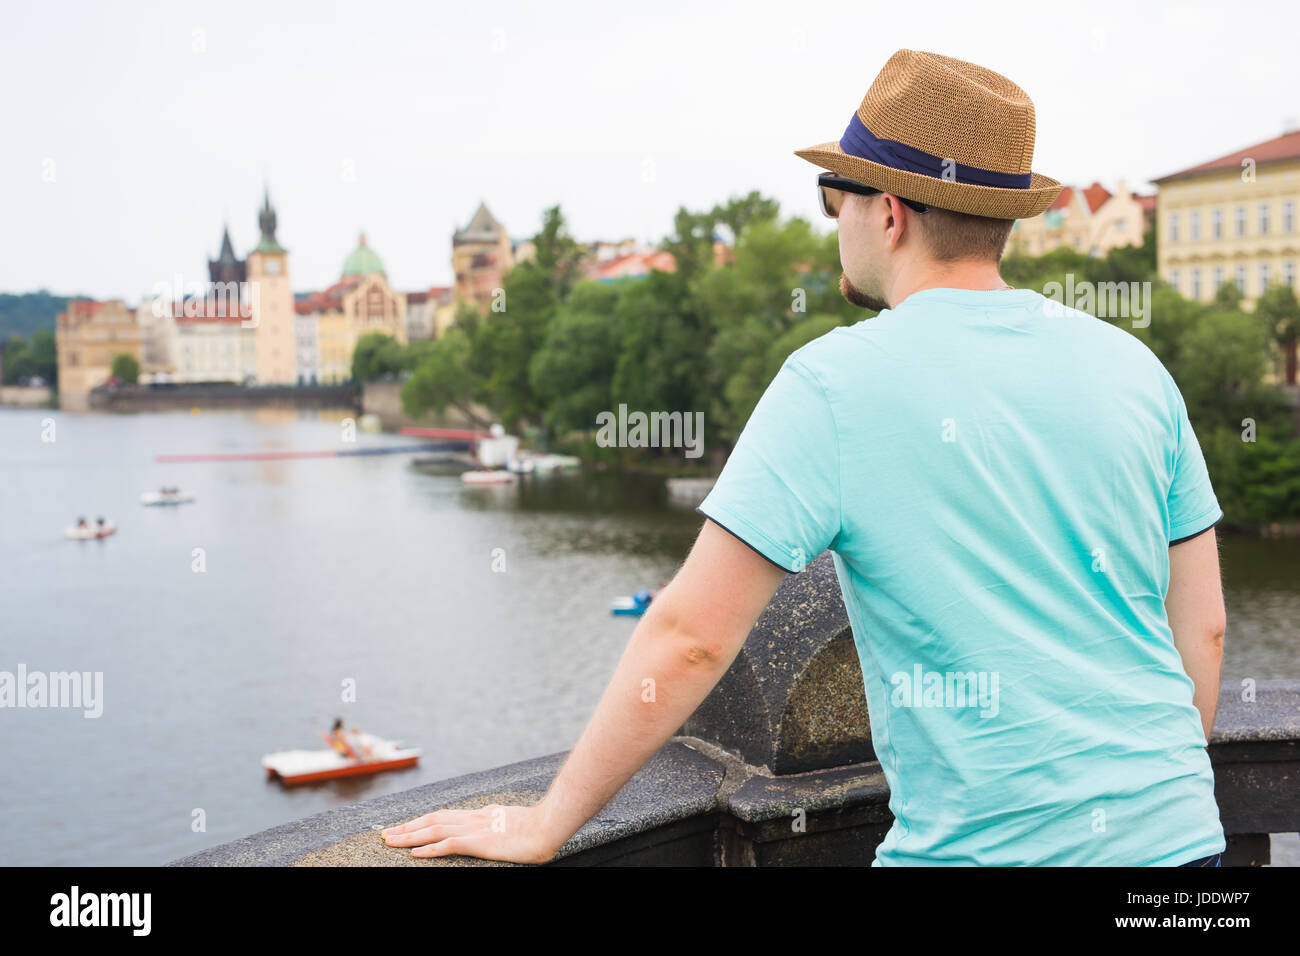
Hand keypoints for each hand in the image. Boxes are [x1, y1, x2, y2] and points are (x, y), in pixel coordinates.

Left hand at [380, 802, 563, 863]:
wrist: (549, 825)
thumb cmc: (537, 827)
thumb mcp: (510, 821)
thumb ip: (496, 820)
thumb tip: (490, 820)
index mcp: (480, 814)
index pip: (443, 815)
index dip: (421, 821)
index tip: (404, 826)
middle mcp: (474, 818)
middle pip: (433, 819)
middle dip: (407, 827)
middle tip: (386, 833)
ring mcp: (477, 829)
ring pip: (435, 829)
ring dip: (410, 836)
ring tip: (391, 841)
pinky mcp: (481, 842)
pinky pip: (450, 844)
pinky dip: (430, 848)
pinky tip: (416, 852)